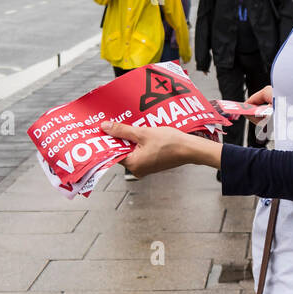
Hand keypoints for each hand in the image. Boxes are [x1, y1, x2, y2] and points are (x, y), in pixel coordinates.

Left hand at [99, 121, 219, 175]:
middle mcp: (137, 169)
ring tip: (128, 125)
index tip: (103, 130)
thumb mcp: (143, 132)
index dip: (108, 140)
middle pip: (121, 151)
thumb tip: (105, 127)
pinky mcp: (152, 163)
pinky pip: (140, 152)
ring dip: (129, 139)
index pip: (113, 152)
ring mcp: (145, 167)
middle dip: (119, 138)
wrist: (190, 149)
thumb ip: (123, 130)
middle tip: (114, 124)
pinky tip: (140, 132)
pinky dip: (138, 143)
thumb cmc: (170, 143)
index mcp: (133, 165)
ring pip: (131, 151)